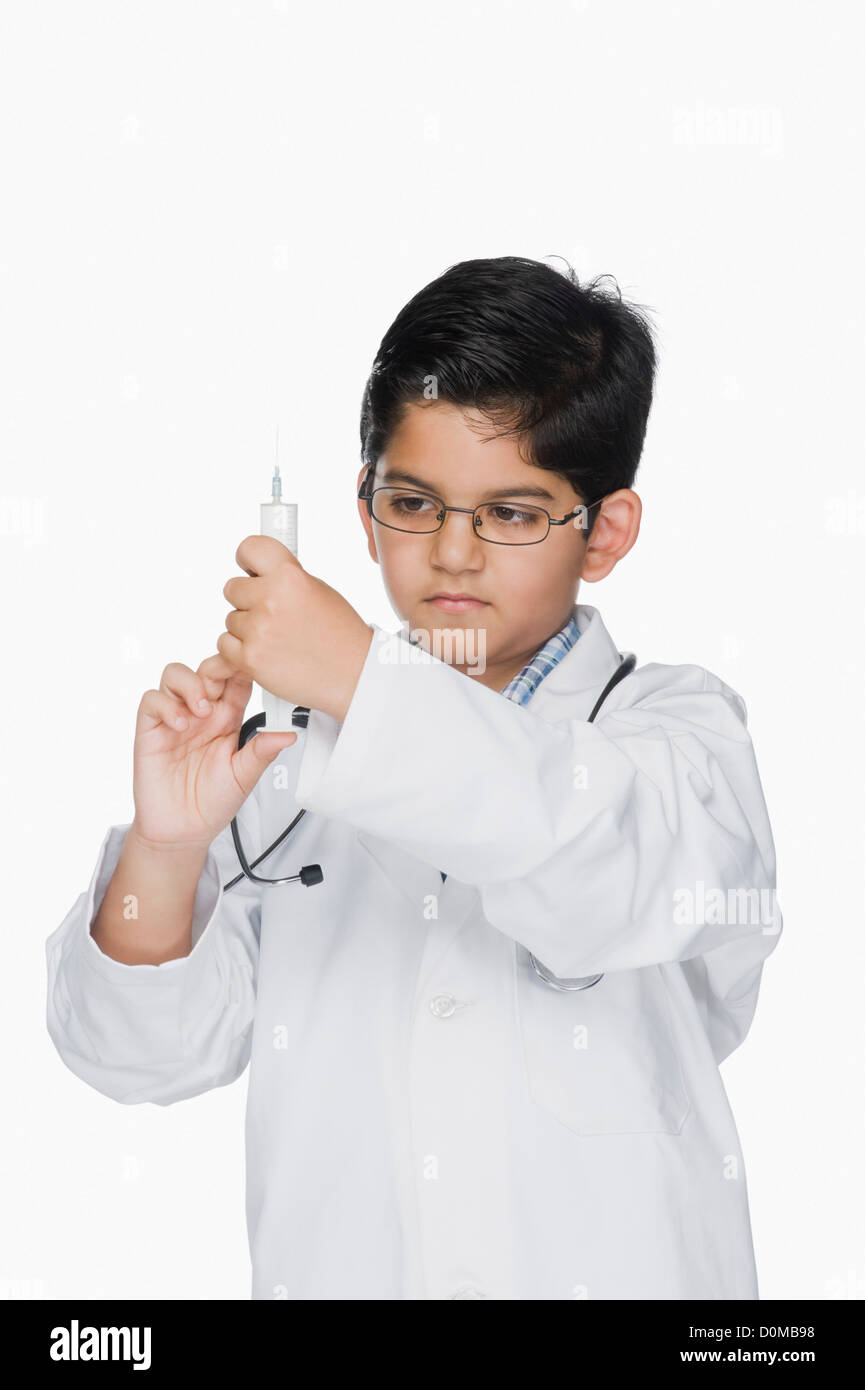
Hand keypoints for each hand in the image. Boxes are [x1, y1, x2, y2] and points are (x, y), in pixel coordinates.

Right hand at [131, 657, 297, 850]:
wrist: (183, 831)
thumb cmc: (212, 802)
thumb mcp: (244, 776)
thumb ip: (262, 752)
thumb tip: (290, 734)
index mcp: (227, 718)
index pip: (235, 679)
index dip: (242, 667)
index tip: (253, 667)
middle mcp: (201, 713)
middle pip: (206, 668)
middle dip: (217, 667)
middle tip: (224, 684)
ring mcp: (174, 719)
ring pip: (175, 675)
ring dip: (190, 683)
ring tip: (202, 709)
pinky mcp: (151, 730)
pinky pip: (152, 701)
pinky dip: (166, 705)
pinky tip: (181, 724)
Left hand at [217, 535, 373, 721]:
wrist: (353, 675)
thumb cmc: (340, 635)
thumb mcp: (318, 590)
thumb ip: (284, 578)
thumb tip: (256, 571)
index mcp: (291, 576)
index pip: (249, 548)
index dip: (247, 559)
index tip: (249, 568)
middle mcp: (272, 599)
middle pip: (232, 588)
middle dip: (248, 600)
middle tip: (272, 613)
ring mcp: (258, 630)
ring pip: (231, 619)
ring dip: (247, 628)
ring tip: (279, 638)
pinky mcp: (250, 658)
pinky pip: (225, 644)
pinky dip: (241, 651)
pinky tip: (268, 652)